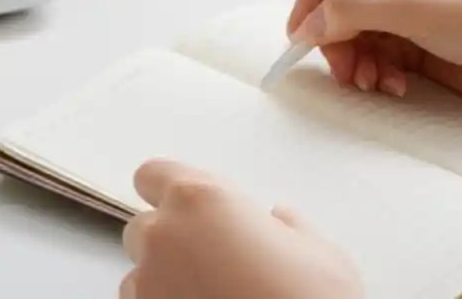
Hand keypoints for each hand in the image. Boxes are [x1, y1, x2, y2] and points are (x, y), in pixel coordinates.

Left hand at [120, 159, 362, 298]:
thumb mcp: (322, 256)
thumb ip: (289, 228)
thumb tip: (280, 220)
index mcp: (200, 200)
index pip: (152, 175)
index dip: (167, 191)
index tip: (188, 208)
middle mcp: (163, 237)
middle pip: (144, 227)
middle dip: (169, 240)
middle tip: (213, 263)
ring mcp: (148, 284)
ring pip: (140, 273)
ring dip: (165, 281)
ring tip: (213, 297)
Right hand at [286, 0, 461, 110]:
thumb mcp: (418, 9)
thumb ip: (354, 10)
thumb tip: (307, 24)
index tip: (307, 25)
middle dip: (332, 30)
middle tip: (340, 64)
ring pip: (345, 22)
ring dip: (350, 56)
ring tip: (369, 80)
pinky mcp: (410, 32)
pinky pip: (366, 47)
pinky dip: (370, 68)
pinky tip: (391, 83)